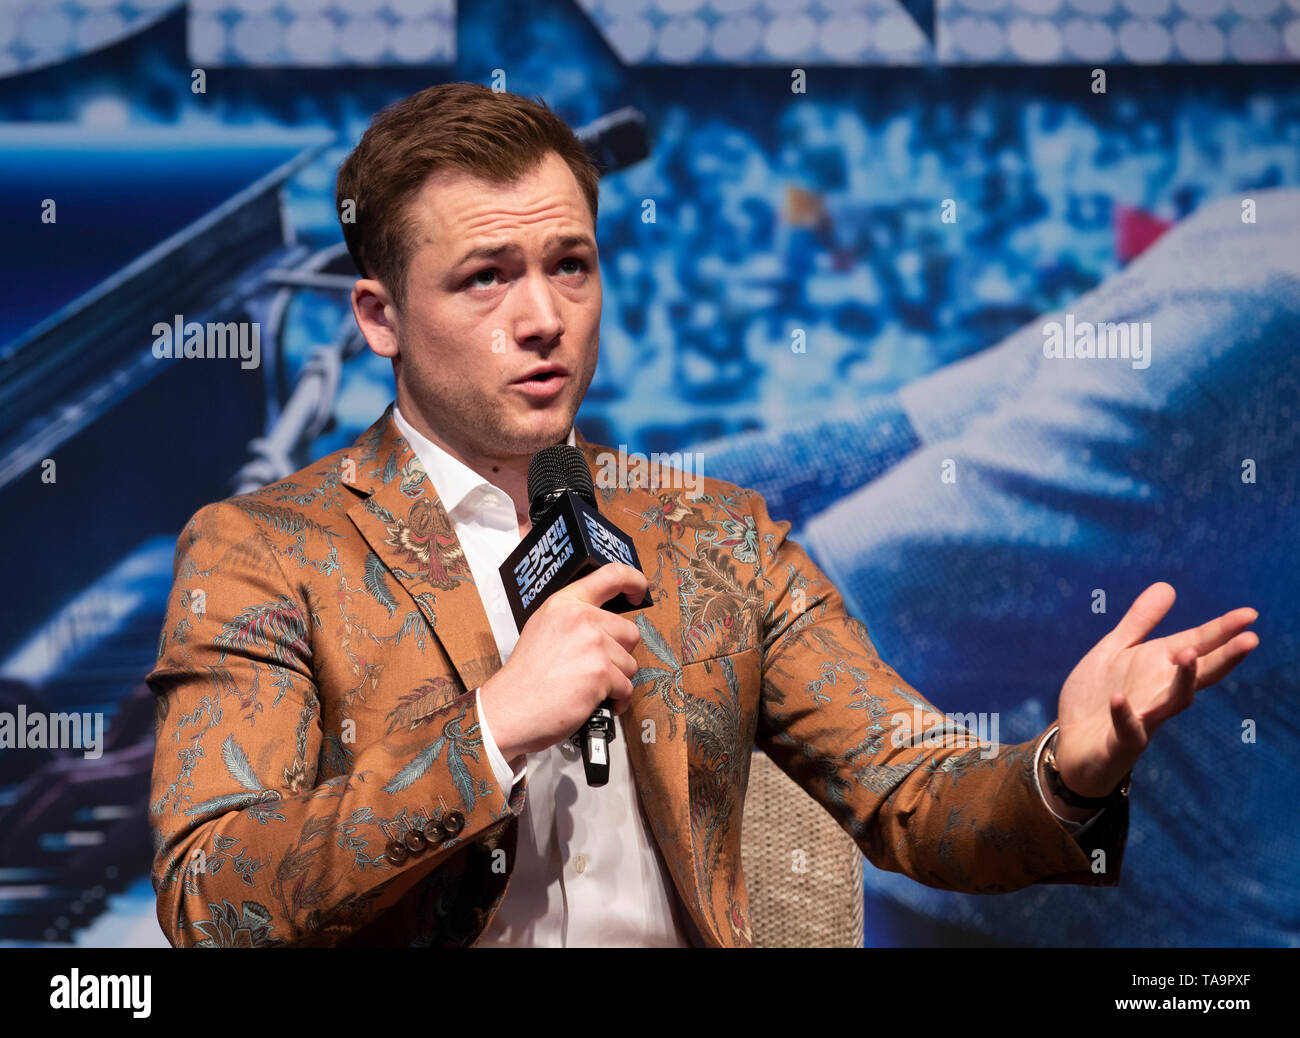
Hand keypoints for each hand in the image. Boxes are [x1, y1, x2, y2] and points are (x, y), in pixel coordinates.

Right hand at [478, 563, 647, 761]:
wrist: (510, 709)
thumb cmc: (525, 678)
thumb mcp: (543, 628)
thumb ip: (573, 618)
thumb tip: (605, 622)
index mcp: (565, 603)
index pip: (612, 575)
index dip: (634, 581)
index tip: (638, 591)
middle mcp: (581, 618)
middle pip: (629, 632)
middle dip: (619, 655)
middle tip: (595, 668)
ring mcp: (592, 644)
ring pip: (630, 663)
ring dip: (616, 680)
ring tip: (589, 687)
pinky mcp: (600, 672)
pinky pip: (627, 688)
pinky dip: (616, 700)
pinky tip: (595, 702)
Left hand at [1053, 582, 1258, 797]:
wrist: (1072, 743)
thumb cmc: (1097, 695)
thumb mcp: (1115, 651)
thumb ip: (1139, 623)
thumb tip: (1167, 586)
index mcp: (1159, 668)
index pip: (1197, 645)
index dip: (1222, 630)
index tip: (1250, 613)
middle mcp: (1159, 692)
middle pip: (1200, 675)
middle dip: (1224, 658)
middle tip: (1250, 639)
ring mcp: (1144, 718)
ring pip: (1173, 703)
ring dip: (1184, 681)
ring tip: (1190, 654)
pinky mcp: (1120, 742)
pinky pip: (1128, 730)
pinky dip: (1125, 715)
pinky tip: (1119, 698)